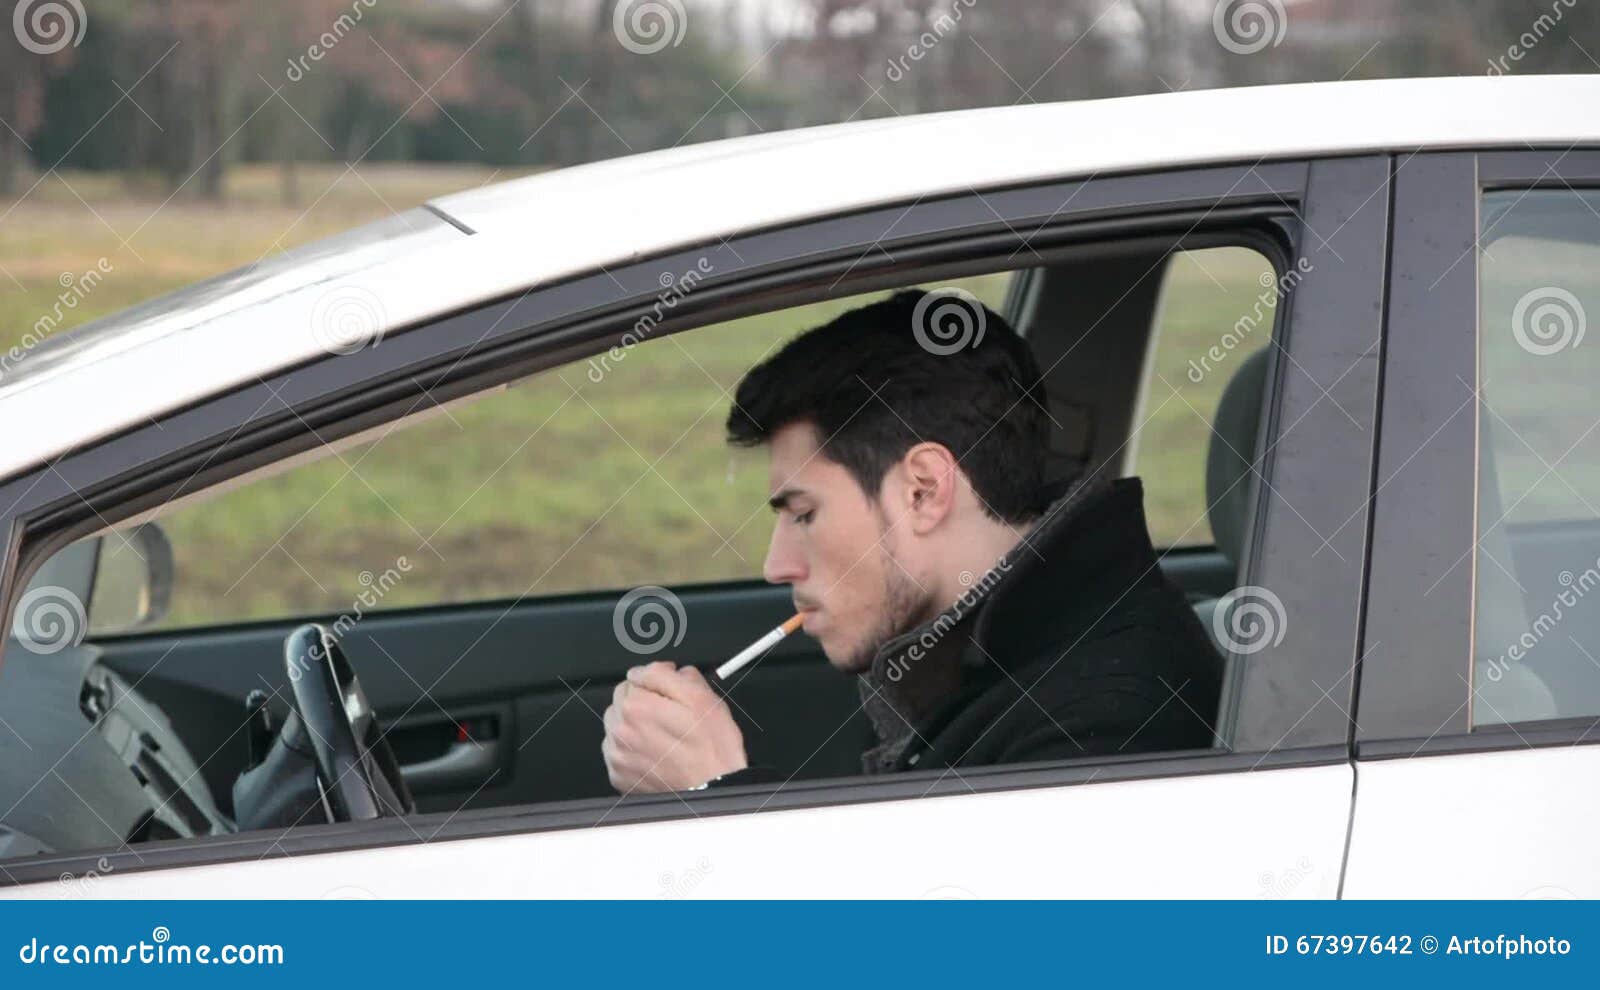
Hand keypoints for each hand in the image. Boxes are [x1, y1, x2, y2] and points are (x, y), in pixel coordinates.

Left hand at [601, 661, 746, 793]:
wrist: (714, 787)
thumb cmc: (712, 746)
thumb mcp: (699, 696)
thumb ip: (667, 674)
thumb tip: (654, 668)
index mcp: (637, 707)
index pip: (633, 678)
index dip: (654, 682)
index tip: (668, 691)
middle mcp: (621, 732)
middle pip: (621, 701)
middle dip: (642, 701)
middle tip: (668, 714)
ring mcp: (618, 757)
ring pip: (617, 726)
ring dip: (634, 725)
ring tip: (662, 735)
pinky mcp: (620, 776)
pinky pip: (618, 753)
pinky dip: (632, 750)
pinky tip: (655, 753)